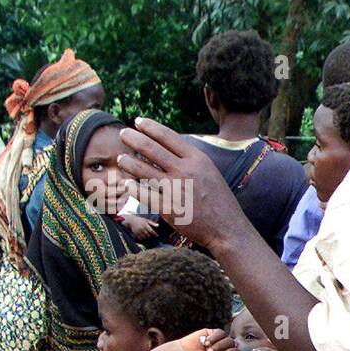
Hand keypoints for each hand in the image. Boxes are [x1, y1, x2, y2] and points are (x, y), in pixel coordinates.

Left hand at [116, 117, 246, 248]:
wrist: (227, 229)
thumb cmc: (219, 200)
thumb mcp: (210, 172)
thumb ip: (190, 160)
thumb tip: (167, 148)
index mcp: (197, 160)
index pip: (168, 136)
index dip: (150, 127)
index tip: (138, 121)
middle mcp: (184, 171)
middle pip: (150, 148)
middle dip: (133, 138)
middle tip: (123, 134)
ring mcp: (175, 189)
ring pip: (142, 169)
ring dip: (128, 162)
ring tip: (121, 159)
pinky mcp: (167, 208)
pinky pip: (142, 193)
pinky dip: (132, 187)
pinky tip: (128, 184)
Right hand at [121, 212, 157, 240]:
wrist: (131, 220)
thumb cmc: (140, 220)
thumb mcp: (146, 220)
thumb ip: (152, 223)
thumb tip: (158, 225)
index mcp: (145, 225)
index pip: (151, 231)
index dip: (154, 234)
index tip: (157, 236)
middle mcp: (142, 228)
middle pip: (148, 234)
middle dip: (150, 236)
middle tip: (152, 236)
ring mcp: (138, 231)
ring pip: (144, 237)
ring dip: (147, 237)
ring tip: (148, 236)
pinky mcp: (135, 233)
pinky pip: (140, 238)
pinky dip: (142, 238)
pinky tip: (144, 237)